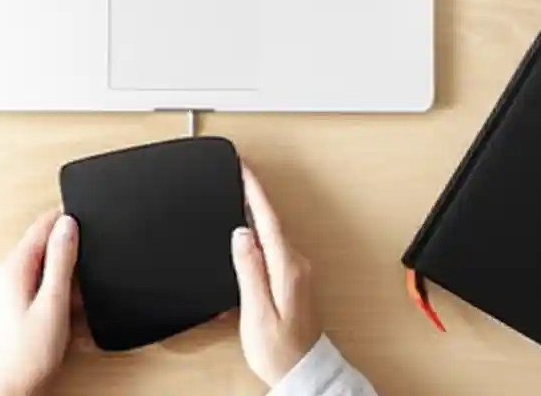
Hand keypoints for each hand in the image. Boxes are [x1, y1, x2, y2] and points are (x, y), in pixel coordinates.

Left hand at [0, 210, 78, 395]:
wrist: (14, 386)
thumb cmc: (29, 353)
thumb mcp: (53, 301)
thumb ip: (61, 260)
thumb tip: (68, 224)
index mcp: (14, 266)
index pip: (43, 224)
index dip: (68, 221)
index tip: (88, 226)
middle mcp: (9, 272)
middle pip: (47, 245)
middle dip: (71, 257)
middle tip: (82, 280)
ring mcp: (12, 286)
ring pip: (50, 267)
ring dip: (68, 280)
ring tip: (73, 306)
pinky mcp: (20, 300)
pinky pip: (47, 285)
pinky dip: (62, 295)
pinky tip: (67, 316)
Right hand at [230, 166, 322, 386]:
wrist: (303, 373)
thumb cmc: (279, 349)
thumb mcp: (257, 310)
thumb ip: (249, 269)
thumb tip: (241, 234)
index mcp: (287, 267)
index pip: (267, 219)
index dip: (254, 190)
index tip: (244, 167)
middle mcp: (297, 264)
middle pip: (270, 222)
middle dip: (252, 197)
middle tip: (236, 175)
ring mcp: (298, 271)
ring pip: (272, 235)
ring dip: (254, 217)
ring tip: (238, 198)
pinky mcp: (295, 280)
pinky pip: (274, 249)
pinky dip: (259, 238)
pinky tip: (248, 238)